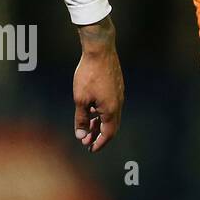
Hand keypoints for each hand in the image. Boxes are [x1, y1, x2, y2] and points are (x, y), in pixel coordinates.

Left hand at [73, 18, 123, 152]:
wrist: (99, 50)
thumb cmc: (88, 74)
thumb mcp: (80, 99)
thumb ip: (81, 119)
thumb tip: (81, 135)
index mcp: (111, 109)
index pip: (108, 133)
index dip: (99, 143)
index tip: (90, 149)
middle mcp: (118, 104)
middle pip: (111, 126)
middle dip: (98, 135)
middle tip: (87, 142)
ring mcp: (119, 94)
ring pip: (110, 115)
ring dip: (99, 124)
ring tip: (87, 128)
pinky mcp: (116, 87)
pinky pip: (110, 105)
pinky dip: (101, 113)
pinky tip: (91, 110)